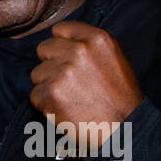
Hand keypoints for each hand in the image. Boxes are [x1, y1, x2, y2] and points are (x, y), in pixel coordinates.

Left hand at [30, 21, 142, 155]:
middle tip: (69, 83)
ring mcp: (63, 72)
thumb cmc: (121, 99)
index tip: (68, 59)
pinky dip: (46, 106)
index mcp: (97, 38)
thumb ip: (88, 45)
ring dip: (48, 86)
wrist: (125, 132)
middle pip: (44, 49)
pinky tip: (64, 111)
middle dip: (51, 65)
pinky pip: (35, 96)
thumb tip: (61, 40)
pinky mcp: (51, 94)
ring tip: (70, 99)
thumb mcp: (114, 59)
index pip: (60, 29)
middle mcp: (79, 50)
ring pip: (37, 74)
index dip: (61, 45)